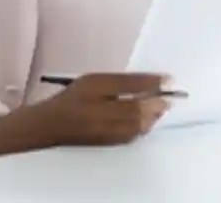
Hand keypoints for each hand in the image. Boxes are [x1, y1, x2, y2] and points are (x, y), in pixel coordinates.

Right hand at [19, 73, 173, 146]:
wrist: (51, 124)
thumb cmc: (74, 97)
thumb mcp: (96, 81)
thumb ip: (123, 81)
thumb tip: (154, 81)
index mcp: (96, 94)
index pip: (129, 88)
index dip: (151, 84)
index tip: (169, 79)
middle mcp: (101, 116)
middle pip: (135, 111)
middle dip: (156, 104)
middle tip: (169, 97)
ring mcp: (105, 132)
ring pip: (136, 126)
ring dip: (153, 116)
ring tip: (161, 107)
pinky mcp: (108, 142)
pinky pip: (131, 135)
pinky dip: (143, 126)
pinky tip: (147, 119)